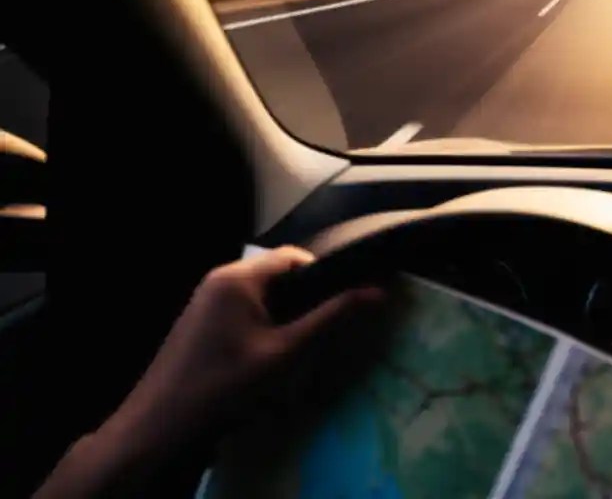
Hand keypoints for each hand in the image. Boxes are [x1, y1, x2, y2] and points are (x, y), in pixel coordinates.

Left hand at [36, 247, 381, 496]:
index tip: (346, 303)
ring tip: (303, 347)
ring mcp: (206, 301)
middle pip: (279, 276)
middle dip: (307, 299)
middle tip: (328, 330)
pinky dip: (265, 328)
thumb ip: (332, 318)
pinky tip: (272, 358)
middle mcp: (219, 279)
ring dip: (286, 317)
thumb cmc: (225, 384)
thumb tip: (378, 291)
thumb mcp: (286, 354)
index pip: (294, 257)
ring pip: (263, 296)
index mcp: (238, 278)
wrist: (160, 426)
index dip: (326, 275)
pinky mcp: (200, 323)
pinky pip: (245, 312)